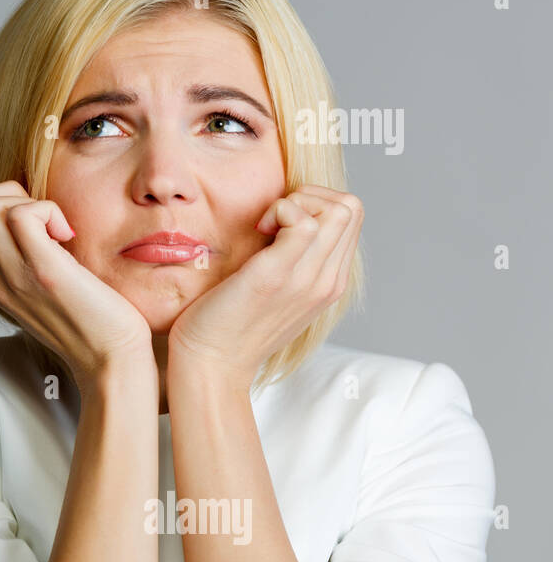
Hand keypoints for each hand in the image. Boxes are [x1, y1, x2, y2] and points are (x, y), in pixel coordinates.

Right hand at [0, 180, 152, 392]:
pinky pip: (21, 216)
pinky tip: (67, 235)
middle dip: (6, 195)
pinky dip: (47, 210)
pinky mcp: (42, 272)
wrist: (111, 360)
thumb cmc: (91, 320)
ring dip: (25, 201)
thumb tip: (30, 217)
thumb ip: (25, 257)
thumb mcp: (43, 285)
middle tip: (43, 220)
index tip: (32, 222)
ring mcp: (12, 277)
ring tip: (54, 227)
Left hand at [167, 184, 362, 388]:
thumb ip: (291, 261)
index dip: (316, 204)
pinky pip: (304, 222)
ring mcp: (307, 280)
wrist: (210, 365)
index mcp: (329, 283)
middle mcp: (327, 282)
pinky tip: (257, 231)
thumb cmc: (229, 324)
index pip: (351, 218)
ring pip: (339, 209)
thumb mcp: (274, 290)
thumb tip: (285, 221)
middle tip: (273, 219)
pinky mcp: (277, 276)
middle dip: (311, 196)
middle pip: (352, 207)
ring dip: (296, 202)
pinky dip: (279, 211)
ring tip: (266, 226)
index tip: (279, 223)